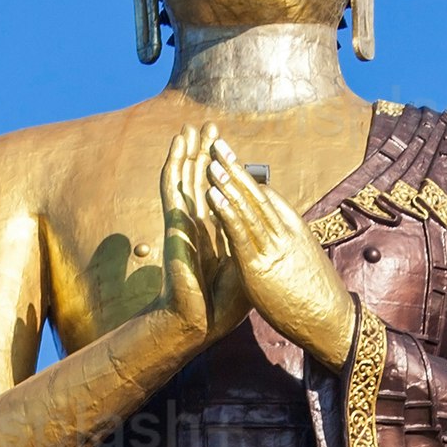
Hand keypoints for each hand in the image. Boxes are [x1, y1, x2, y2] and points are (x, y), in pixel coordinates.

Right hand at [156, 124, 246, 346]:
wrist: (203, 320)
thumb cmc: (225, 301)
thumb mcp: (249, 265)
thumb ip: (254, 242)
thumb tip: (274, 228)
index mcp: (217, 234)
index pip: (220, 194)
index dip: (224, 172)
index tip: (229, 151)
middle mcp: (200, 224)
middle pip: (201, 180)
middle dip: (206, 154)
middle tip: (210, 126)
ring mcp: (185, 223)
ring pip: (185, 179)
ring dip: (188, 153)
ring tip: (190, 127)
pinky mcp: (175, 226)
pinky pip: (172, 189)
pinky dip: (174, 166)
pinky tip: (175, 147)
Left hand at [203, 135, 356, 366]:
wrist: (332, 322)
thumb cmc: (319, 300)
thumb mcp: (305, 265)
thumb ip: (292, 250)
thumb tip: (286, 246)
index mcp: (294, 232)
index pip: (269, 199)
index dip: (248, 181)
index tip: (232, 163)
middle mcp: (284, 233)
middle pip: (256, 194)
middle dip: (235, 169)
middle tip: (217, 145)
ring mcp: (272, 249)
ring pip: (246, 209)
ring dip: (226, 184)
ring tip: (209, 162)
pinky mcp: (259, 267)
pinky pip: (240, 234)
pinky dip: (225, 213)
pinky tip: (213, 196)